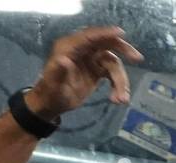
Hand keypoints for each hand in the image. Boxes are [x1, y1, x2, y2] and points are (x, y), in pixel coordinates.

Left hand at [25, 27, 143, 120]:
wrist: (49, 107)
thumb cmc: (48, 94)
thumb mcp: (52, 85)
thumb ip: (58, 72)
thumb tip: (63, 60)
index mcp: (69, 47)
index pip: (90, 36)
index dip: (105, 33)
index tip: (121, 34)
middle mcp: (83, 50)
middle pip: (108, 44)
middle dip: (124, 50)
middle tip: (136, 58)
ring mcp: (92, 60)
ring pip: (113, 63)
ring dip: (120, 81)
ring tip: (121, 99)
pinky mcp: (97, 71)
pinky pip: (113, 74)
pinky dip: (118, 85)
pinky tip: (118, 100)